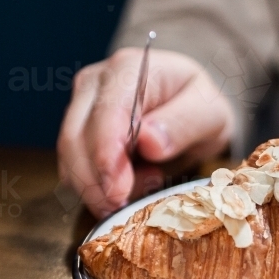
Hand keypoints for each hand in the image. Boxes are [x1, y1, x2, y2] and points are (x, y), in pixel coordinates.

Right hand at [57, 48, 233, 218]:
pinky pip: (71, 167)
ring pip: (68, 157)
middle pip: (75, 138)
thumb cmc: (200, 105)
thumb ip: (183, 124)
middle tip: (123, 209)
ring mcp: (81, 104)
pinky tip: (126, 187)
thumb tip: (148, 142)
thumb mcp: (210, 113)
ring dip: (95, 188)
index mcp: (129, 69)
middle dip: (95, 182)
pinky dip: (93, 187)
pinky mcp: (76, 130)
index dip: (107, 157)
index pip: (106, 114)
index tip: (118, 192)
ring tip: (140, 189)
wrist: (190, 105)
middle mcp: (96, 82)